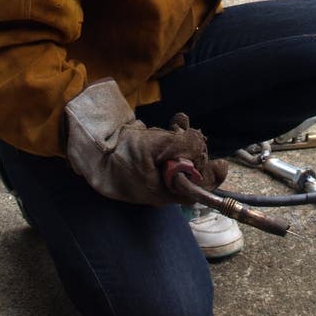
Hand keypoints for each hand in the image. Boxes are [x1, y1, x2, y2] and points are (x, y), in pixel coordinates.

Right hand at [65, 79, 227, 205]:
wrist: (95, 149)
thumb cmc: (123, 154)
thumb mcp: (155, 147)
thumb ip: (181, 146)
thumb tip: (200, 143)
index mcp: (166, 192)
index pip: (198, 190)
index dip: (211, 176)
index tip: (221, 163)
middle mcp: (164, 187)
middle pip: (192, 169)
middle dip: (194, 147)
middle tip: (188, 131)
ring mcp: (158, 174)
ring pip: (182, 157)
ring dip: (184, 137)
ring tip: (178, 123)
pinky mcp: (152, 161)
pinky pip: (171, 150)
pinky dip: (173, 135)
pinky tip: (172, 124)